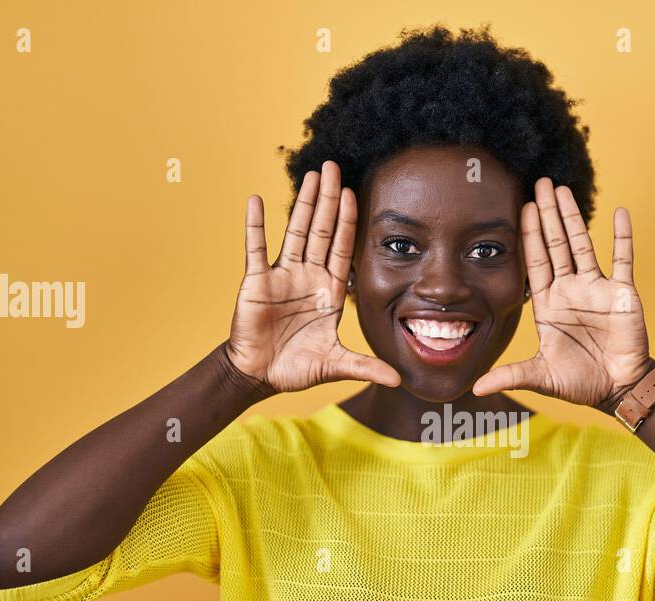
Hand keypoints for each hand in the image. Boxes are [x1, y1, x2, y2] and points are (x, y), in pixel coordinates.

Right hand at [224, 160, 399, 394]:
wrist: (260, 375)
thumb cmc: (296, 367)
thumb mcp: (336, 365)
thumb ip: (366, 367)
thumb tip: (399, 379)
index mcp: (328, 291)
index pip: (341, 248)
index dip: (347, 222)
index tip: (354, 193)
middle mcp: (307, 276)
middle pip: (320, 230)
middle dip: (328, 200)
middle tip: (334, 167)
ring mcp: (281, 276)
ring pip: (294, 232)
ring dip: (302, 203)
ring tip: (310, 174)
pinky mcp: (256, 282)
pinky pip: (256, 248)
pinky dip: (255, 225)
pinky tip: (255, 200)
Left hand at [471, 177, 652, 410]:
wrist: (616, 390)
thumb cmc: (580, 382)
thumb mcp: (540, 377)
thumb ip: (510, 375)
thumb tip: (476, 388)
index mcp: (549, 304)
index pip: (536, 262)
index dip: (529, 235)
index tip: (522, 208)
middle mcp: (570, 290)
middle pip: (556, 244)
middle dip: (547, 215)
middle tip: (540, 184)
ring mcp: (596, 289)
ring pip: (582, 245)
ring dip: (573, 218)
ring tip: (564, 189)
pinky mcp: (621, 293)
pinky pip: (622, 259)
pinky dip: (622, 236)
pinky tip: (619, 212)